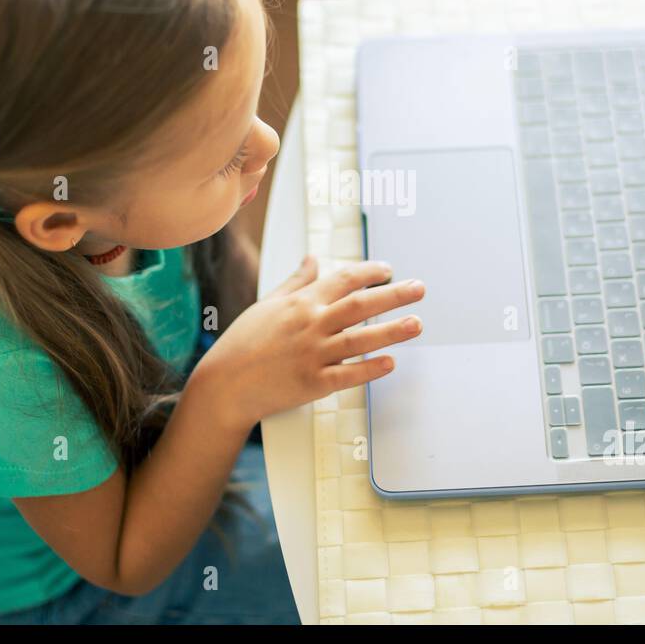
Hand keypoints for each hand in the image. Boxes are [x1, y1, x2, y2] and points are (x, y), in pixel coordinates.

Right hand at [187, 255, 424, 432]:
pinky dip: (370, 368)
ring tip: (417, 323)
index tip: (388, 270)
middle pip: (359, 305)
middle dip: (393, 294)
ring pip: (360, 339)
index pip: (343, 280)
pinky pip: (348, 374)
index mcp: (301, 303)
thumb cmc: (244, 343)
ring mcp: (312, 355)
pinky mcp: (312, 383)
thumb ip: (297, 282)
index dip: (370, 272)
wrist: (225, 384)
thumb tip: (313, 259)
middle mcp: (310, 325)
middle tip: (419, 289)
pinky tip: (391, 362)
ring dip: (392, 330)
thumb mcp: (268, 304)